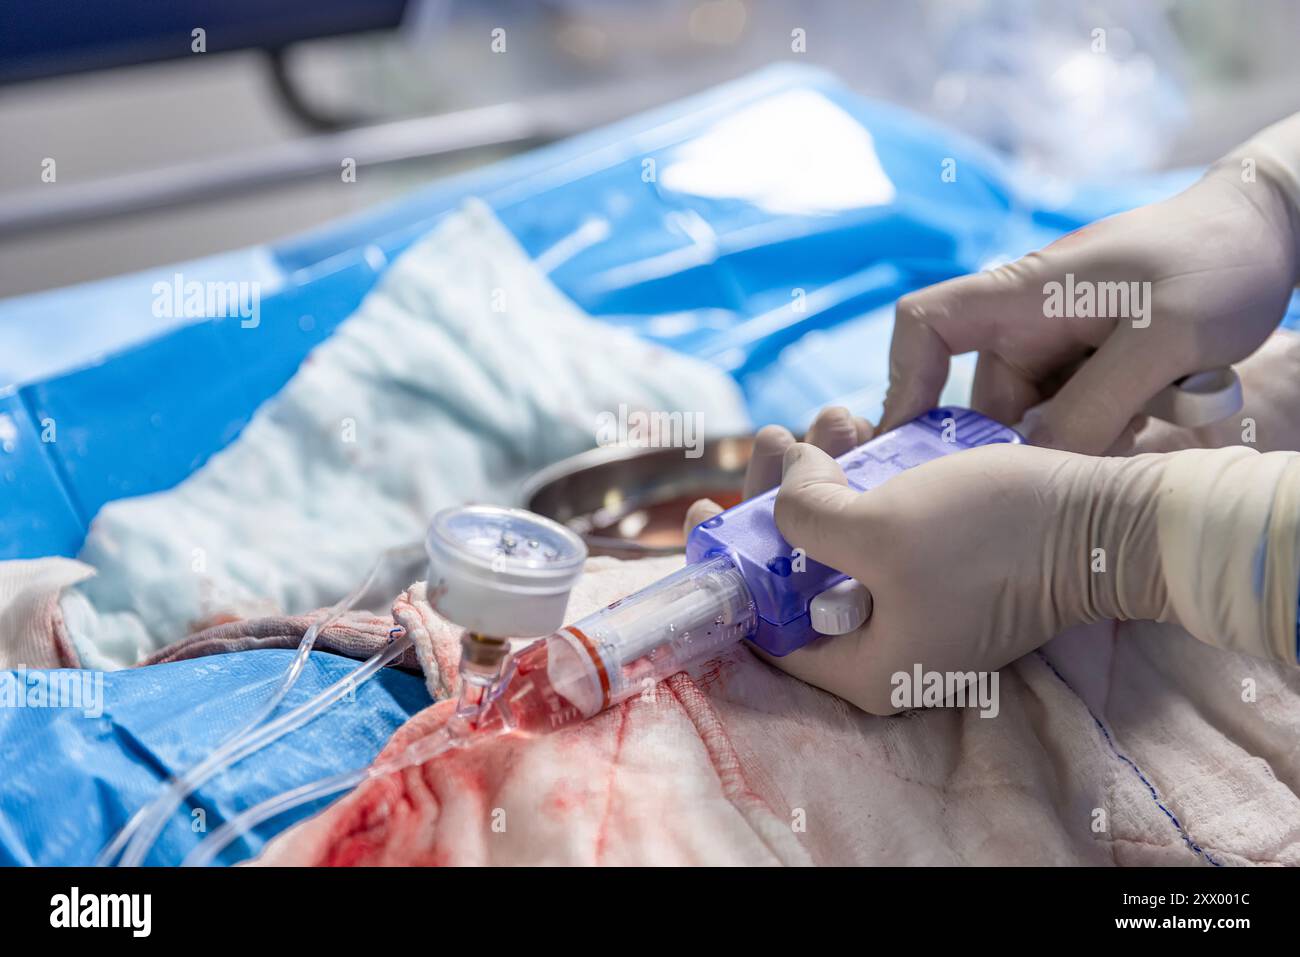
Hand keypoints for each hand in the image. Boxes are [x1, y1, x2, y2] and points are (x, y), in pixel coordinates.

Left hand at [686, 408, 1167, 713]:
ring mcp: (919, 607)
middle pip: (801, 575)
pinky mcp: (944, 570)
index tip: (705, 506)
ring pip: (845, 540)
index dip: (727, 565)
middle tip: (772, 437)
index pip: (766, 628)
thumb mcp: (878, 529)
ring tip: (827, 415)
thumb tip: (785, 490)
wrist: (1110, 519)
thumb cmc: (993, 537)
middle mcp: (888, 649)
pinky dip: (867, 480)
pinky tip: (862, 426)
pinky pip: (884, 527)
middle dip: (780, 498)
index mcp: (865, 668)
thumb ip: (803, 519)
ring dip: (825, 474)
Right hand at [879, 164, 1299, 453]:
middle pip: (986, 402)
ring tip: (1146, 418)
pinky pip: (1074, 414)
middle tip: (1096, 453)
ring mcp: (1060, 344)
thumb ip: (1094, 406)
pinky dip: (1105, 428)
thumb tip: (1034, 465)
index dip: (902, 381)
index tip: (910, 442)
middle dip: (1029, 441)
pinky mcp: (1091, 363)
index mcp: (1021, 295)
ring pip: (1036, 419)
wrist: (1272, 230)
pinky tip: (1153, 414)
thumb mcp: (1163, 339)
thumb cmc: (1215, 261)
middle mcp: (1027, 322)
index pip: (924, 327)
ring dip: (1080, 436)